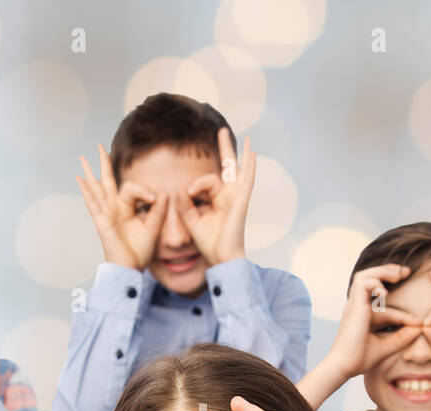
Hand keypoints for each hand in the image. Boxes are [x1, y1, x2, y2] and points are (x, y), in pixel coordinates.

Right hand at [77, 145, 168, 269]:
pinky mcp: (101, 221)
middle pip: (107, 181)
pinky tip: (79, 177)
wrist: (131, 268)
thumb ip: (158, 211)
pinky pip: (92, 202)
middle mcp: (114, 208)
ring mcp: (106, 213)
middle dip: (104, 164)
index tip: (154, 198)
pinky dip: (85, 190)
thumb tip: (163, 193)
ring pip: (96, 188)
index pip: (132, 188)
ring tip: (82, 157)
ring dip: (89, 172)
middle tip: (100, 146)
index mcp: (126, 209)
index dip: (143, 190)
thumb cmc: (140, 252)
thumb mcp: (153, 227)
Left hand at [175, 128, 254, 265]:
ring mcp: (236, 197)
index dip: (194, 186)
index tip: (187, 195)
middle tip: (221, 131)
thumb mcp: (191, 220)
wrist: (221, 258)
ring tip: (237, 136)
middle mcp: (228, 196)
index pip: (205, 182)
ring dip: (235, 152)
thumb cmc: (209, 243)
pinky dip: (250, 166)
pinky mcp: (241, 202)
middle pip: (227, 167)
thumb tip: (179, 189)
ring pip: (233, 171)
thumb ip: (184, 204)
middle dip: (224, 148)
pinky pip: (247, 180)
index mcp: (217, 200)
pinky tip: (251, 152)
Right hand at [325, 264, 424, 377]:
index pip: (385, 307)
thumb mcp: (387, 346)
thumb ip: (402, 337)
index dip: (403, 314)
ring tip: (398, 275)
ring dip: (382, 271)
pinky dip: (376, 283)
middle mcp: (357, 307)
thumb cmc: (359, 359)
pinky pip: (363, 283)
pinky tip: (386, 294)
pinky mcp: (354, 306)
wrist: (343, 366)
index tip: (418, 322)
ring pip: (364, 276)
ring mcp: (354, 305)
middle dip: (388, 271)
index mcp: (362, 316)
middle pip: (369, 278)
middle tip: (405, 272)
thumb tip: (420, 328)